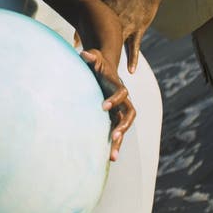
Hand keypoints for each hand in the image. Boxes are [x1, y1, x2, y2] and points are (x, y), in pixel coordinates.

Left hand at [78, 43, 135, 162]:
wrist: (102, 70)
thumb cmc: (96, 63)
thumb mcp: (94, 57)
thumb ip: (90, 57)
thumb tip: (83, 54)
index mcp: (118, 86)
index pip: (122, 94)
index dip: (115, 99)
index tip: (103, 107)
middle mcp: (122, 100)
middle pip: (129, 114)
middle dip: (123, 126)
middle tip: (114, 135)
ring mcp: (119, 110)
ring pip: (123, 127)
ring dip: (119, 141)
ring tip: (112, 157)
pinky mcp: (113, 118)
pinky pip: (116, 132)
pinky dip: (113, 144)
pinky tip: (107, 158)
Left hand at [87, 0, 162, 72]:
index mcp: (103, 10)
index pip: (88, 24)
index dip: (80, 33)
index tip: (74, 45)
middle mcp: (115, 21)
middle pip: (100, 38)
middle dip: (93, 51)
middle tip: (85, 63)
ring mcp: (127, 27)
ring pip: (116, 45)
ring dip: (109, 57)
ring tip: (103, 72)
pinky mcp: (138, 31)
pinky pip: (134, 47)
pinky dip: (133, 59)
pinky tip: (130, 71)